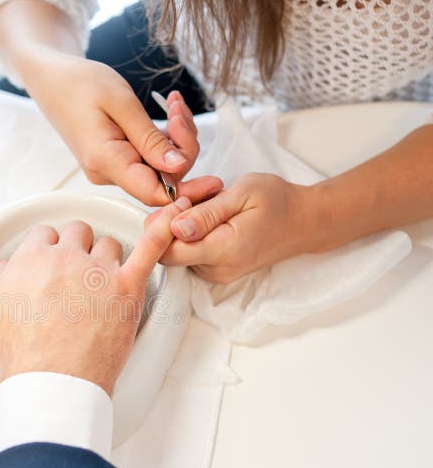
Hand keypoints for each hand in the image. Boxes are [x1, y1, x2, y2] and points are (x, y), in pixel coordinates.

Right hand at [0, 197, 190, 394]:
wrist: (52, 384)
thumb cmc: (19, 357)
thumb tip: (3, 267)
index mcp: (32, 258)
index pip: (44, 234)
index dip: (48, 249)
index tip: (51, 263)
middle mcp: (67, 257)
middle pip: (77, 233)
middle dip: (75, 247)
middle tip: (74, 272)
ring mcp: (100, 272)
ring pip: (108, 243)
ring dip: (104, 255)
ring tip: (102, 278)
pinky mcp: (128, 290)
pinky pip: (150, 249)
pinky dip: (159, 231)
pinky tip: (170, 218)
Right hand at [20, 51, 222, 205]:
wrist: (52, 79)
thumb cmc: (81, 84)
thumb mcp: (121, 103)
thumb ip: (150, 139)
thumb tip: (178, 168)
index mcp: (106, 162)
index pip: (154, 194)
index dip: (187, 193)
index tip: (214, 180)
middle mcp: (108, 173)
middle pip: (163, 180)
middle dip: (184, 148)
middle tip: (179, 110)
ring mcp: (112, 169)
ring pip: (160, 168)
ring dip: (177, 139)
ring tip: (172, 105)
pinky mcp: (117, 161)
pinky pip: (151, 159)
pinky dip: (165, 138)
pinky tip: (166, 113)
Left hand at [161, 173, 315, 282]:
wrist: (303, 221)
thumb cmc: (277, 201)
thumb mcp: (242, 194)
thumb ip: (206, 214)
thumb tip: (176, 228)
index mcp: (223, 250)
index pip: (168, 252)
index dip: (163, 225)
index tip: (181, 200)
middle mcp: (215, 269)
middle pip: (169, 252)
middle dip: (171, 222)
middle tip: (194, 195)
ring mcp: (215, 273)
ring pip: (178, 251)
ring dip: (182, 226)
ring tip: (209, 203)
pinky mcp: (215, 271)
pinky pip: (190, 253)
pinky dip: (192, 233)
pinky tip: (210, 217)